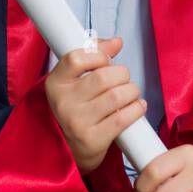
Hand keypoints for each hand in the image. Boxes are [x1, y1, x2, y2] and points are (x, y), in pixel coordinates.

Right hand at [44, 36, 145, 173]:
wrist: (69, 149)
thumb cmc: (76, 107)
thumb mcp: (75, 80)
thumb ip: (93, 55)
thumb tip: (116, 42)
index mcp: (55, 83)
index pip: (77, 58)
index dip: (99, 56)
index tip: (107, 62)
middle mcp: (63, 102)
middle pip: (103, 77)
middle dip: (122, 74)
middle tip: (124, 80)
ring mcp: (76, 122)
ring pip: (116, 97)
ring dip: (132, 91)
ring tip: (131, 93)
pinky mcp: (92, 140)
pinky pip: (122, 118)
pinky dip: (136, 109)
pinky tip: (137, 106)